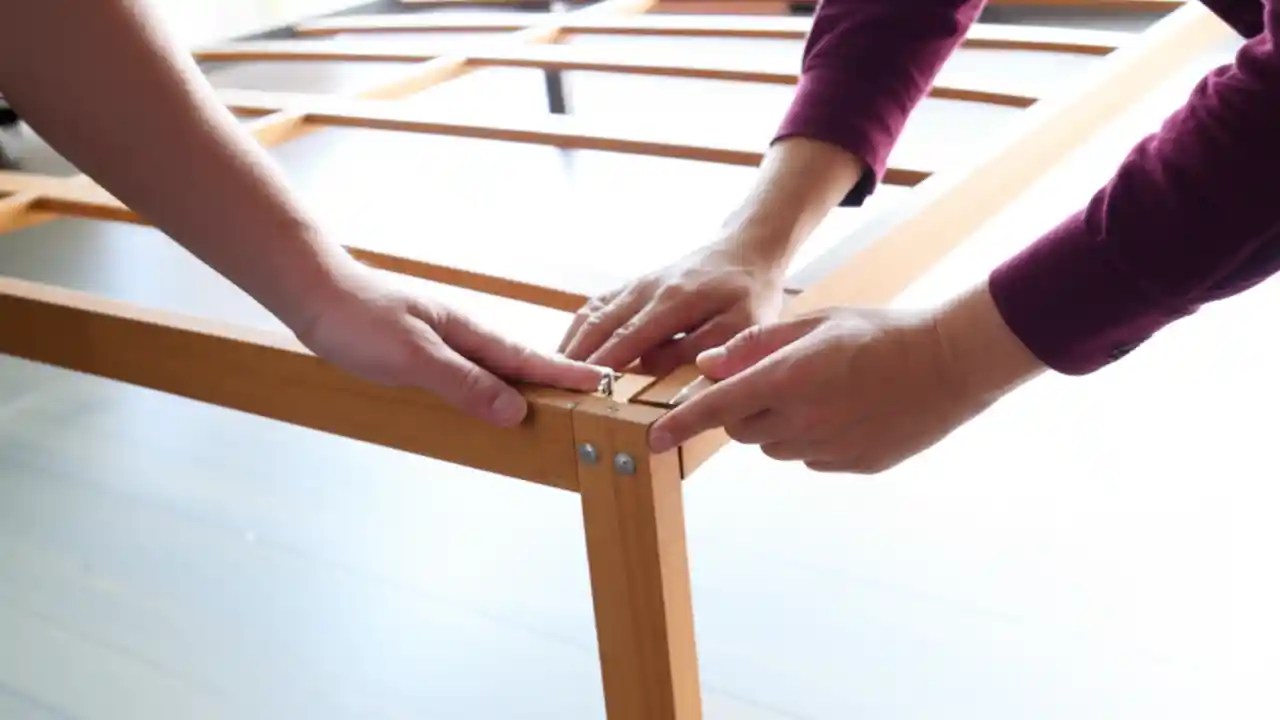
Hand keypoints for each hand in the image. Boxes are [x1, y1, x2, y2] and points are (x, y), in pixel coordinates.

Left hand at [293, 264, 606, 427]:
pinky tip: (486, 397)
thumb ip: (464, 383)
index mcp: (467, 332)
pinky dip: (487, 387)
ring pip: (493, 369)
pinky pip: (467, 374)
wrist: (311, 292)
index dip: (563, 375)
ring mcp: (442, 341)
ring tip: (550, 404)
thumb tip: (514, 412)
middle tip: (590, 398)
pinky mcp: (420, 352)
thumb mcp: (414, 357)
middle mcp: (461, 335)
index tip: (601, 384)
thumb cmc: (358, 320)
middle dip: (554, 380)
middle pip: (517, 363)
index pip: (527, 359)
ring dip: (522, 385)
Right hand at [558, 239, 786, 374]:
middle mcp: (646, 289)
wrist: (745, 249)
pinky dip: (578, 328)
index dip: (601, 365)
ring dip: (571, 343)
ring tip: (550, 374)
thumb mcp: (743, 326)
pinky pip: (596, 306)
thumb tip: (656, 368)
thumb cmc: (748, 295)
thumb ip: (704, 348)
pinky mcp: (633, 285)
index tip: (578, 389)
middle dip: (574, 357)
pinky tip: (567, 349)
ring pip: (592, 314)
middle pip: (599, 325)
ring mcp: (636, 285)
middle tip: (551, 389)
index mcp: (673, 301)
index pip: (627, 338)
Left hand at [648, 285, 1043, 472]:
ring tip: (820, 391)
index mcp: (789, 378)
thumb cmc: (880, 333)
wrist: (950, 365)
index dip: (680, 423)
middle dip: (743, 408)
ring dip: (778, 424)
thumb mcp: (815, 323)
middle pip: (742, 429)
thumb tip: (708, 363)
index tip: (651, 439)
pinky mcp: (852, 465)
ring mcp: (829, 448)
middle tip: (776, 378)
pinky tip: (844, 411)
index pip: (717, 408)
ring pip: (775, 446)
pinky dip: (812, 438)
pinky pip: (811, 457)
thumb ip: (757, 345)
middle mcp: (804, 420)